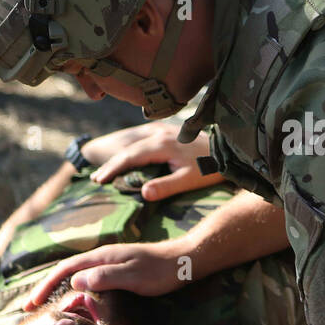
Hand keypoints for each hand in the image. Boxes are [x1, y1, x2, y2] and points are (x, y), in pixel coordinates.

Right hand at [25, 238, 191, 307]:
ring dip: (57, 288)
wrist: (184, 262)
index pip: (65, 269)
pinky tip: (74, 299)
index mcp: (101, 257)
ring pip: (75, 274)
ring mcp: (109, 263)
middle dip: (45, 287)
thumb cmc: (160, 271)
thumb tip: (74, 282)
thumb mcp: (133, 276)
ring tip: (44, 304)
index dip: (46, 286)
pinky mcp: (117, 270)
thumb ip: (104, 277)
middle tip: (28, 306)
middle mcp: (101, 257)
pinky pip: (87, 278)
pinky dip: (73, 289)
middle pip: (65, 270)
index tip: (31, 303)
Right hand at [83, 123, 222, 199]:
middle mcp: (160, 134)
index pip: (130, 157)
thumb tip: (143, 193)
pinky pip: (144, 138)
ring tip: (106, 170)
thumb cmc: (210, 168)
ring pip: (135, 142)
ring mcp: (165, 131)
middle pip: (129, 149)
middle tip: (96, 179)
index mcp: (161, 145)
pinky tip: (127, 156)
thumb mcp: (190, 180)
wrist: (229, 150)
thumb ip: (167, 186)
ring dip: (120, 155)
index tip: (99, 181)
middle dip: (111, 163)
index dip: (112, 168)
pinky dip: (131, 148)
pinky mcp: (170, 132)